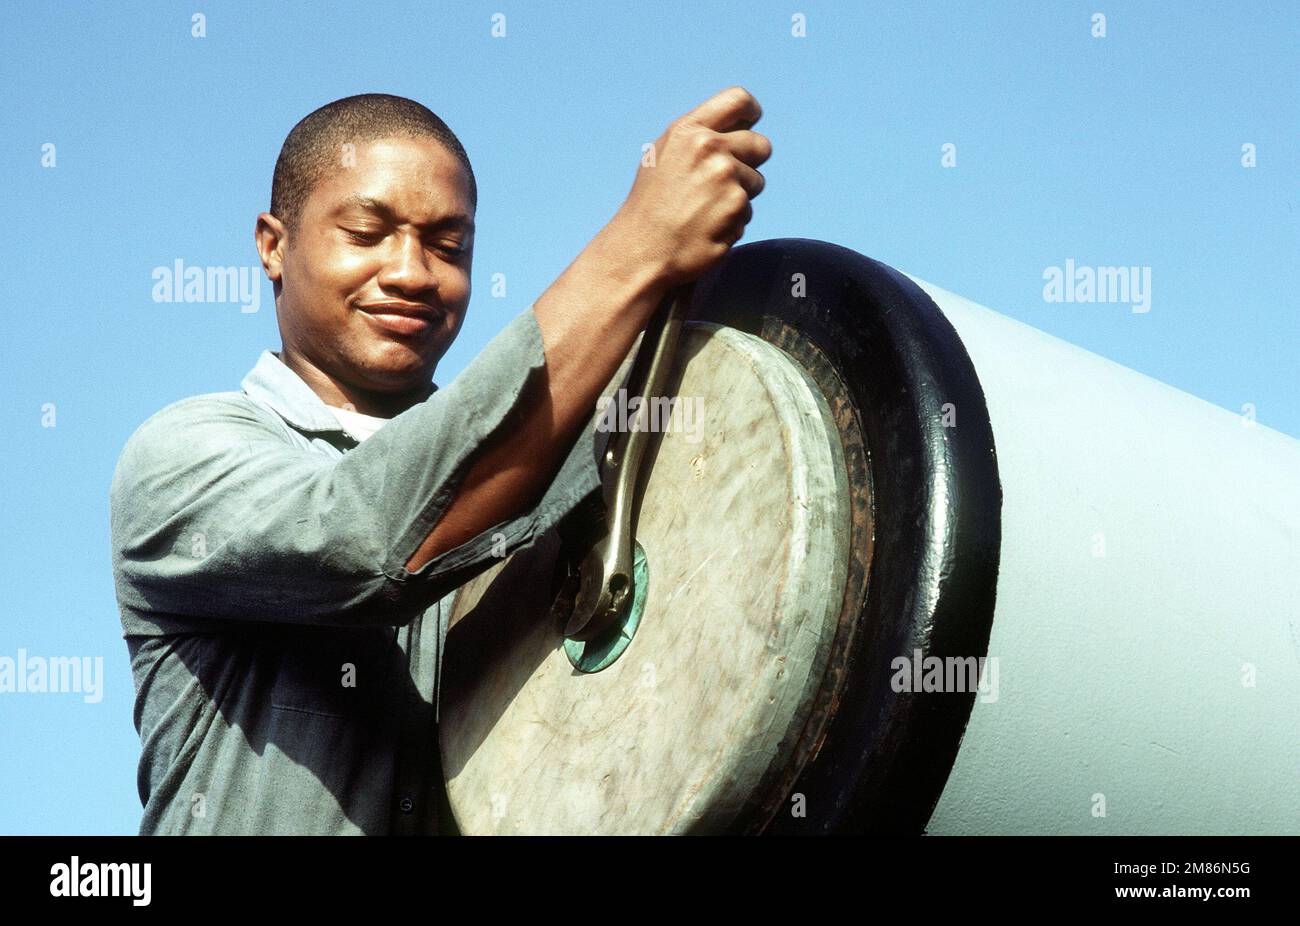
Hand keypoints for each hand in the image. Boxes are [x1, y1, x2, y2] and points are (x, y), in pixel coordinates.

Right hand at [606, 86, 771, 289]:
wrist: (642, 250)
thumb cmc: (651, 206)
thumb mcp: (663, 157)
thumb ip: (697, 138)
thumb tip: (738, 127)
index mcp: (688, 131)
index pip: (738, 100)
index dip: (751, 112)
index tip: (751, 124)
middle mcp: (709, 148)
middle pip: (760, 145)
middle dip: (749, 164)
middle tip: (722, 185)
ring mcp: (726, 177)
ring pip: (756, 182)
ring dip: (739, 197)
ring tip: (704, 211)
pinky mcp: (737, 206)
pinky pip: (748, 211)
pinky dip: (733, 222)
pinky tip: (706, 228)